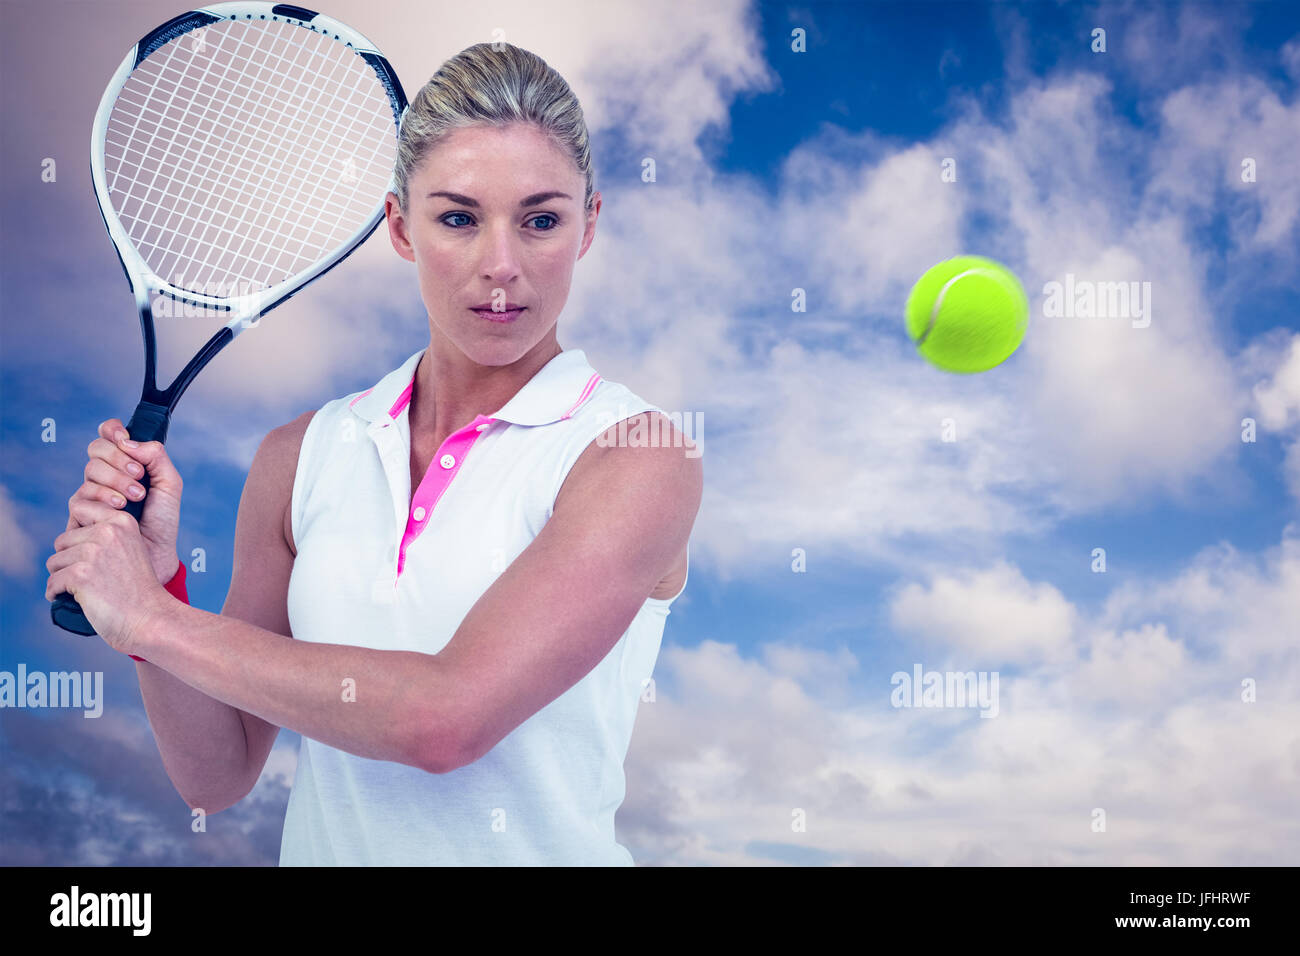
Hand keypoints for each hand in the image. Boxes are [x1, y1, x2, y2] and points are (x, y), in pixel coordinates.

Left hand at [46, 508, 170, 654]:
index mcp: (122, 521)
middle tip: (91, 578)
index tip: (90, 554)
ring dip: (63, 579)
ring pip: (54, 562)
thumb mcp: (129, 550)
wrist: (151, 619)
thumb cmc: (138, 590)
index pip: (79, 508)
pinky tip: (76, 600)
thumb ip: (105, 536)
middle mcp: (108, 532)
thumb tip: (66, 537)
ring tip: (86, 590)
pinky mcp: (80, 575)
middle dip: (69, 560)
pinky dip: (57, 594)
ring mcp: (94, 552)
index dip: (77, 533)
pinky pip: (52, 582)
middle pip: (62, 540)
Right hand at [70, 418, 182, 582]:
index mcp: (124, 464)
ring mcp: (90, 494)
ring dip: (116, 480)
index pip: (108, 435)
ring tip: (136, 497)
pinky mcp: (80, 516)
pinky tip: (120, 508)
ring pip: (90, 471)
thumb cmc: (162, 522)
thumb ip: (156, 457)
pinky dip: (103, 498)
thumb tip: (129, 440)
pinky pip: (82, 496)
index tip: (124, 436)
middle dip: (119, 458)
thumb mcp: (169, 485)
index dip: (111, 430)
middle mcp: (104, 476)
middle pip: (96, 449)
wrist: (156, 554)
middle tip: (139, 475)